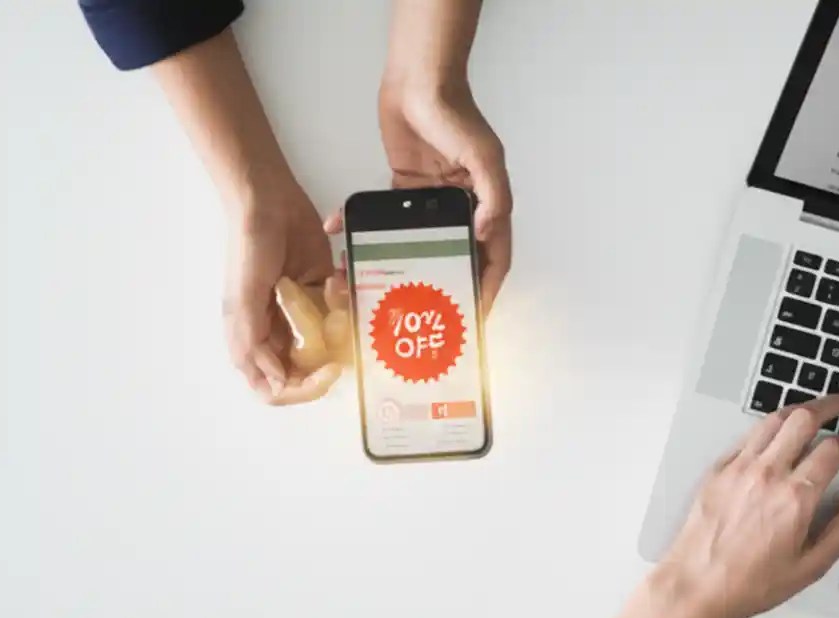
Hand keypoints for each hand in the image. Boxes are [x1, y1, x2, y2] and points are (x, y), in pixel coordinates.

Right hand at [223, 182, 338, 404]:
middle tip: (338, 346)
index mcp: (252, 338)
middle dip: (326, 362)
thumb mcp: (244, 297)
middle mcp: (277, 331)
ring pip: (327, 344)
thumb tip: (278, 381)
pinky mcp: (321, 293)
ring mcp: (301, 313)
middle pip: (305, 370)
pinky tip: (334, 281)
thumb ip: (255, 341)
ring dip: (337, 329)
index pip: (274, 386)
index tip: (323, 373)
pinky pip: (339, 314)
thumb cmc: (250, 248)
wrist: (270, 203)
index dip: (299, 390)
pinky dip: (343, 303)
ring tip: (331, 299)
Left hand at [379, 78, 510, 311]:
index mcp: (488, 203)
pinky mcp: (404, 187)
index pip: (494, 256)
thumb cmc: (456, 115)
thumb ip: (493, 196)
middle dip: (442, 284)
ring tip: (377, 286)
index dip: (487, 288)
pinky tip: (344, 237)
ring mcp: (432, 198)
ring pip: (420, 242)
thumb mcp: (484, 156)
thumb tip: (485, 234)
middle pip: (457, 256)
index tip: (474, 316)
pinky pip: (388, 217)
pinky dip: (367, 227)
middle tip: (423, 312)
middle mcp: (463, 206)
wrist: (419, 80)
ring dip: (402, 263)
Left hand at [655, 391, 838, 617]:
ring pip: (775, 418)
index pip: (834, 449)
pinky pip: (749, 436)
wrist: (696, 587)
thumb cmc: (750, 583)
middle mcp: (767, 474)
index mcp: (795, 497)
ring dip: (802, 407)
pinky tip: (779, 432)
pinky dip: (771, 427)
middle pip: (805, 417)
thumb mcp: (813, 565)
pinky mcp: (719, 470)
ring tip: (819, 407)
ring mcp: (739, 468)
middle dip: (835, 402)